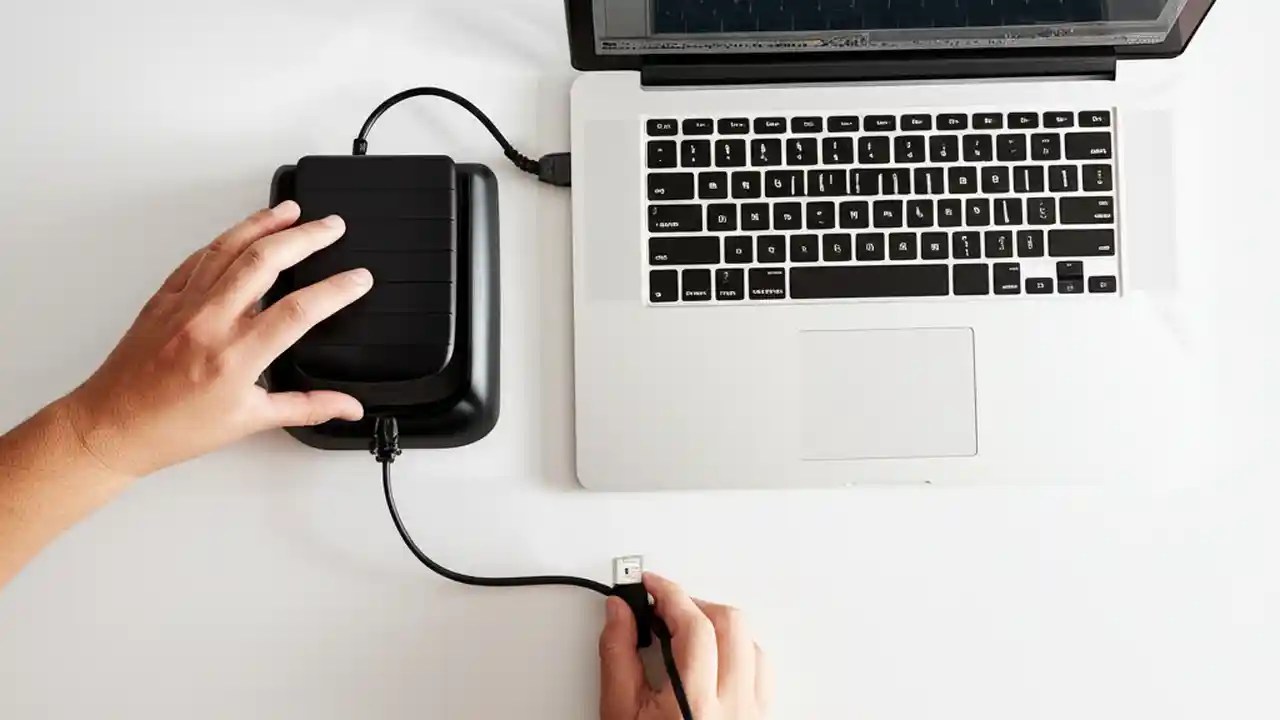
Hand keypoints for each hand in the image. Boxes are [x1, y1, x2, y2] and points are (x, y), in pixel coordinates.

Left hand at [57, 201, 370, 479]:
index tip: (359, 278)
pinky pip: (198, 258)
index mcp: (236, 356)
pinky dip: (225, 240)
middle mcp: (210, 322)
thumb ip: (306, 407)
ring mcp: (183, 305)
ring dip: (264, 224)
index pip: (299, 310)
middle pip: (265, 261)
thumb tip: (348, 407)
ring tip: (292, 212)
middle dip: (305, 237)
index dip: (336, 290)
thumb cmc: (173, 429)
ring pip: (229, 248)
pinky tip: (242, 233)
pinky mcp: (163, 298)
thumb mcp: (249, 422)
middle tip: (332, 226)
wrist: (112, 427)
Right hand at [600, 574, 771, 719]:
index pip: (693, 625)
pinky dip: (739, 654)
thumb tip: (619, 613)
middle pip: (730, 625)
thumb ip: (617, 657)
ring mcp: (754, 715)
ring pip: (752, 645)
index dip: (670, 593)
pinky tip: (715, 660)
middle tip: (664, 606)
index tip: (650, 584)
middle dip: (694, 605)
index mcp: (695, 704)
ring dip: (720, 628)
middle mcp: (734, 708)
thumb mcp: (617, 716)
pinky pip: (762, 672)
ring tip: (688, 632)